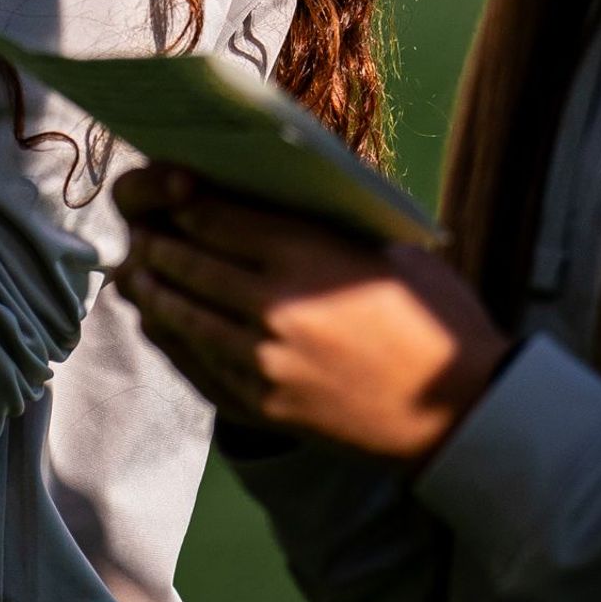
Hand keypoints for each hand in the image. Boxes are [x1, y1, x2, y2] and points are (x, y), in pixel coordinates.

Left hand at [109, 163, 510, 468]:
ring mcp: (264, 363)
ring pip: (180, 315)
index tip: (169, 188)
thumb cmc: (433, 318)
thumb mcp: (385, 248)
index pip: (215, 217)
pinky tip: (161, 322)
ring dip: (152, 289)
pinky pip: (195, 364)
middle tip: (142, 230)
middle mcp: (276, 308)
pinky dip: (170, 337)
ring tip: (139, 272)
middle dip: (157, 243)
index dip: (182, 199)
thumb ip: (320, 223)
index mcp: (307, 257)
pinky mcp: (262, 406)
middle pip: (186, 264)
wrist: (461, 413)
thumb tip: (266, 192)